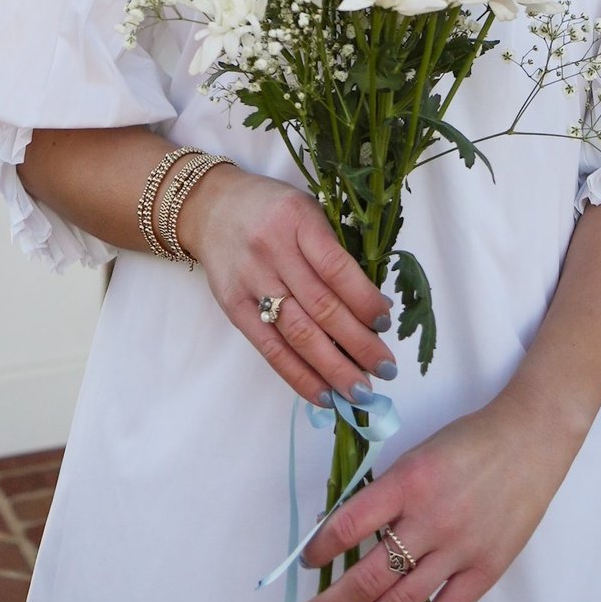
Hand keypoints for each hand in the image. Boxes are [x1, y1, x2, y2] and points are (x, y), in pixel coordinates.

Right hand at [174, 164, 397, 411]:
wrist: (213, 207)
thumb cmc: (273, 209)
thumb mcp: (308, 211)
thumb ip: (334, 251)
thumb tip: (372, 307)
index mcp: (298, 219)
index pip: (336, 268)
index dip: (364, 299)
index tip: (386, 322)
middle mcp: (273, 251)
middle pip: (321, 307)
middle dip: (358, 344)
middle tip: (386, 369)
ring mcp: (251, 282)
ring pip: (297, 334)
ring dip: (334, 368)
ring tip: (361, 391)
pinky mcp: (235, 308)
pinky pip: (270, 349)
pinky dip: (299, 376)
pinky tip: (324, 394)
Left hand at [295, 385, 583, 601]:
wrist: (530, 438)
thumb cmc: (472, 441)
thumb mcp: (420, 455)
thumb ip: (389, 493)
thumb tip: (349, 528)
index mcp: (408, 481)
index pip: (350, 525)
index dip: (322, 549)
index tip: (310, 561)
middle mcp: (431, 518)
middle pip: (370, 576)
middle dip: (333, 601)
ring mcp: (460, 548)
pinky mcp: (486, 568)